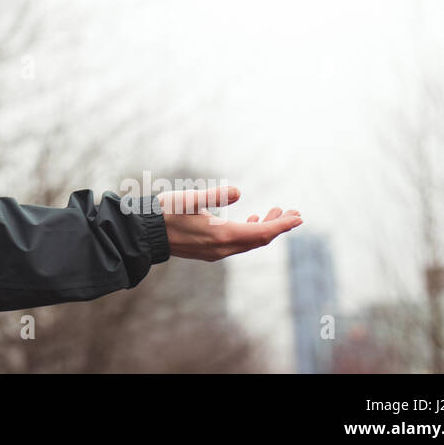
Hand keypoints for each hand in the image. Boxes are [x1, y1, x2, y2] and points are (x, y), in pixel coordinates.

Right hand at [155, 185, 301, 260]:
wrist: (145, 233)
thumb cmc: (165, 212)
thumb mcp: (189, 199)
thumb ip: (213, 195)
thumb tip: (237, 192)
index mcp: (221, 235)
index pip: (261, 233)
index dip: (282, 225)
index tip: (299, 217)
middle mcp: (222, 248)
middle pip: (259, 239)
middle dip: (277, 226)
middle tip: (293, 213)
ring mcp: (215, 252)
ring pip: (249, 242)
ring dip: (264, 228)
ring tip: (275, 212)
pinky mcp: (208, 251)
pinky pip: (237, 244)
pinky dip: (249, 232)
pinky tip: (249, 220)